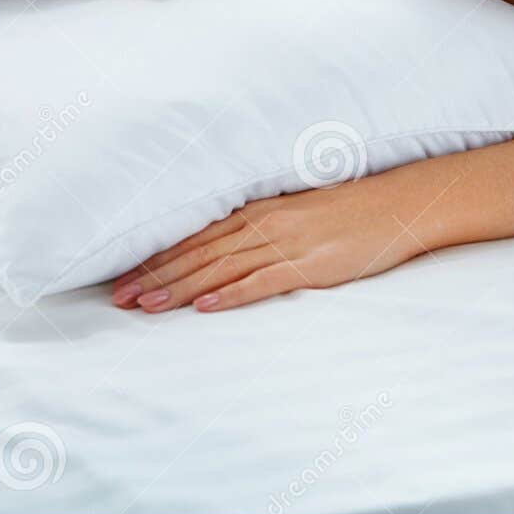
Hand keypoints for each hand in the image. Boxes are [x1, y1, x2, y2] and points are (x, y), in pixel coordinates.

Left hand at [110, 178, 430, 313]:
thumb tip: (225, 244)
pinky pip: (261, 282)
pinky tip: (205, 307)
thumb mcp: (296, 210)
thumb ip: (261, 225)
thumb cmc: (348, 209)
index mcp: (257, 210)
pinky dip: (231, 295)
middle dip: (155, 276)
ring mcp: (284, 244)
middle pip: (198, 253)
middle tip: (119, 299)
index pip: (195, 237)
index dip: (157, 258)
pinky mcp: (307, 265)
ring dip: (180, 288)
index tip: (124, 277)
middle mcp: (263, 224)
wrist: (394, 205)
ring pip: (220, 268)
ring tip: (147, 306)